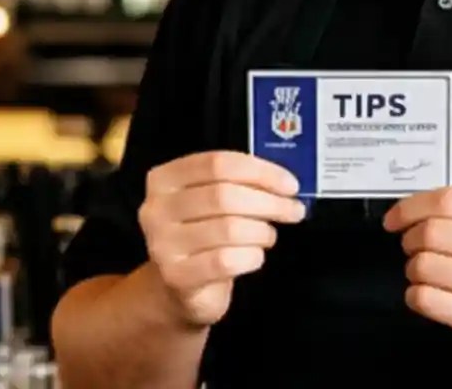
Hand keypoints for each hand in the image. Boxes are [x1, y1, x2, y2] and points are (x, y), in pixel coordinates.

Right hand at [138, 150, 305, 327]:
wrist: (179, 287)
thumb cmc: (203, 235)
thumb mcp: (211, 200)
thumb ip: (239, 184)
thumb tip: (284, 183)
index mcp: (164, 179)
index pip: (217, 163)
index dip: (261, 172)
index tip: (290, 185)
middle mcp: (156, 209)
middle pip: (224, 195)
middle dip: (269, 202)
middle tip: (294, 211)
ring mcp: (163, 244)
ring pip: (229, 229)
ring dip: (262, 231)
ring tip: (268, 235)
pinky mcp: (176, 276)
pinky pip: (226, 261)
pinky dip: (251, 257)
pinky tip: (255, 256)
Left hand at [384, 187, 451, 384]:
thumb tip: (408, 209)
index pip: (451, 200)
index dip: (412, 207)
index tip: (394, 220)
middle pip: (434, 231)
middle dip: (410, 240)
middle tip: (413, 250)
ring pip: (425, 265)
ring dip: (413, 270)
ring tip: (426, 277)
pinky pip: (426, 298)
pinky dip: (415, 296)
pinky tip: (428, 297)